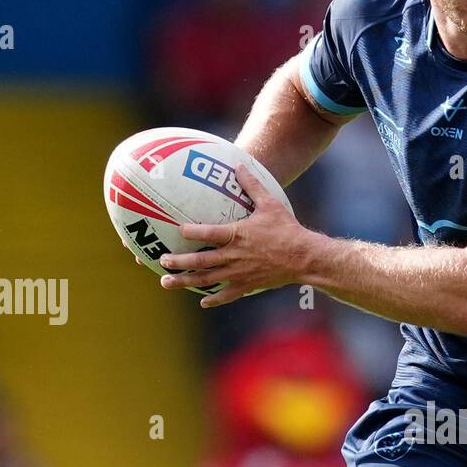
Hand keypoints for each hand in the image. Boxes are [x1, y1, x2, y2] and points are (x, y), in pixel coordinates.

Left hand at [159, 163, 314, 307]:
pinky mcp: (248, 285)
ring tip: (167, 282)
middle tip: (162, 260)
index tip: (176, 230)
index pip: (207, 233)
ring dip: (186, 281)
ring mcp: (239, 273)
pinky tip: (203, 302)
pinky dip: (214, 299)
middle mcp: (233, 256)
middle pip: (200, 261)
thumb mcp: (270, 203)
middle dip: (179, 261)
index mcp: (236, 235)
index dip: (190, 232)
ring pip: (207, 279)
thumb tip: (240, 164)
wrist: (304, 257)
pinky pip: (227, 294)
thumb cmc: (287, 229)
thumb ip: (252, 185)